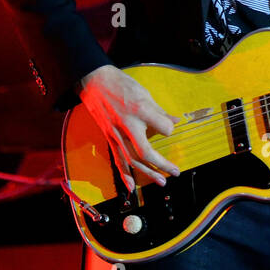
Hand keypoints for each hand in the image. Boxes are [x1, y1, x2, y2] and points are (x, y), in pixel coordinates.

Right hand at [78, 64, 181, 191]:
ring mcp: (116, 133)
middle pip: (146, 152)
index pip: (163, 128)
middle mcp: (128, 124)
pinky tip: (132, 187)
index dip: (169, 130)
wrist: (94, 82)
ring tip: (161, 181)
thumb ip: (159, 111)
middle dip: (162, 164)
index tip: (170, 128)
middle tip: (175, 172)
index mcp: (140, 110)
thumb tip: (175, 121)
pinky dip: (125, 174)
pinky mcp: (109, 137)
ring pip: (132, 160)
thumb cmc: (120, 85)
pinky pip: (117, 159)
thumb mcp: (144, 93)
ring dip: (147, 173)